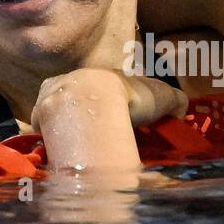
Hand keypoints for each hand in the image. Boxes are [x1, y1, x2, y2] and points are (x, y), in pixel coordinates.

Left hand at [32, 68, 188, 130]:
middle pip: (76, 98)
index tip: (115, 122)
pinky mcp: (42, 111)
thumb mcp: (162, 97)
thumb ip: (175, 102)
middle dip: (82, 114)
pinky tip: (55, 147)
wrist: (98, 100)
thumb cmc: (131, 98)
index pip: (104, 90)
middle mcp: (75, 80)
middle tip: (90, 135)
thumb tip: (181, 110)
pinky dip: (47, 134)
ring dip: (61, 123)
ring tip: (71, 144)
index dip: (110, 106)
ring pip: (56, 109)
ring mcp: (54, 94)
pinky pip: (42, 124)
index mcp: (102, 76)